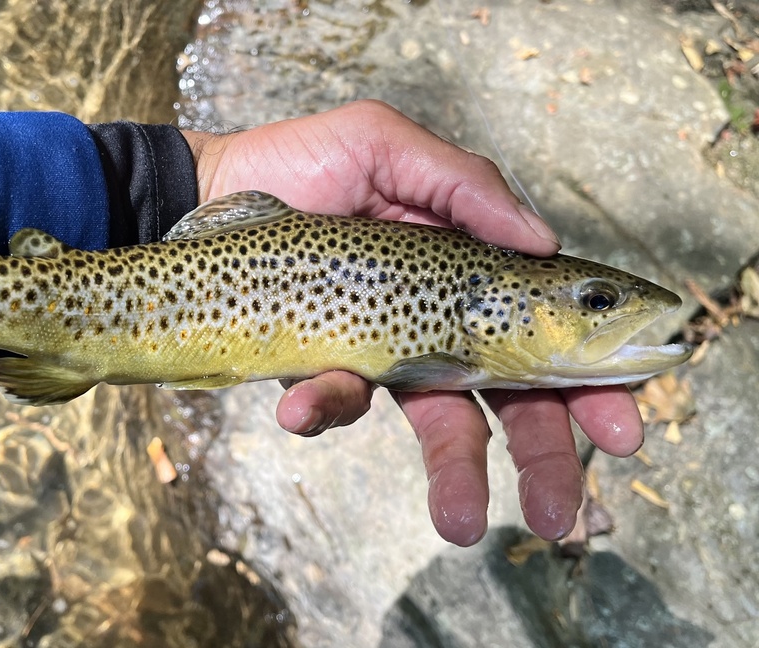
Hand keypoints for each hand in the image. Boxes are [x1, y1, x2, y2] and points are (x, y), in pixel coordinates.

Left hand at [183, 100, 642, 545]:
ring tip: (463, 521)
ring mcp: (380, 352)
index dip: (590, 381)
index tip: (622, 430)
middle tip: (561, 517)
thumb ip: (463, 185)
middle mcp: (435, 321)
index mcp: (470, 271)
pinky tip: (300, 408)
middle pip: (508, 398)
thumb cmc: (303, 162)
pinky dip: (325, 407)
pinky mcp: (321, 367)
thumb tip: (543, 238)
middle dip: (543, 459)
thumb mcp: (386, 144)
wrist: (207, 190)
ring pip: (434, 423)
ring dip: (453, 471)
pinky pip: (334, 400)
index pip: (546, 330)